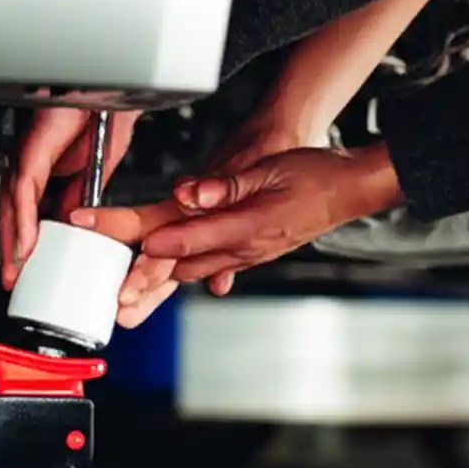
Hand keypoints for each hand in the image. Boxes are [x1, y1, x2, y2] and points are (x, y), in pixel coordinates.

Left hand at [0, 107, 140, 289]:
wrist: (115, 85)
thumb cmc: (107, 109)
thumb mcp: (99, 166)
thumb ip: (82, 195)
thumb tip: (72, 223)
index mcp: (45, 160)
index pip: (26, 206)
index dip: (22, 235)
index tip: (25, 263)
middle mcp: (31, 155)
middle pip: (12, 208)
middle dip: (11, 245)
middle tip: (14, 277)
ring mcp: (31, 148)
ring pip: (13, 200)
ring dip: (15, 237)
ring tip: (19, 266)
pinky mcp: (36, 142)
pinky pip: (26, 185)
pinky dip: (26, 217)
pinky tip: (28, 239)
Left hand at [66, 115, 317, 328]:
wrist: (348, 191)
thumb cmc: (315, 175)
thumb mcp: (270, 168)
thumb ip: (228, 184)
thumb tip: (193, 192)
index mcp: (249, 225)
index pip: (194, 239)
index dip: (161, 246)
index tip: (134, 251)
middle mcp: (247, 247)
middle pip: (186, 266)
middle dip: (150, 281)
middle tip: (120, 295)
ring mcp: (249, 255)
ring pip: (195, 272)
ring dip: (162, 283)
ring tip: (130, 298)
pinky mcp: (250, 254)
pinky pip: (210, 268)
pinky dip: (183, 272)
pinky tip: (165, 279)